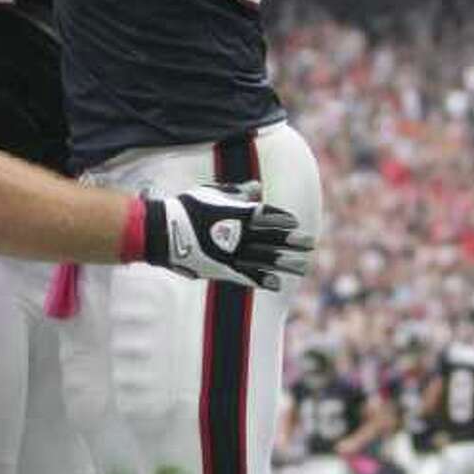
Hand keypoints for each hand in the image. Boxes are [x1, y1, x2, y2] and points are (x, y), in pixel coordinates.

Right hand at [152, 182, 313, 292]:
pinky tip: (277, 284)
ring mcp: (232, 253)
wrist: (164, 231)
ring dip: (285, 263)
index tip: (296, 224)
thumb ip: (237, 193)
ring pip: (265, 259)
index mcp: (238, 213)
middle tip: (309, 244)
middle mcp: (240, 234)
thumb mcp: (212, 193)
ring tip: (302, 267)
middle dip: (293, 241)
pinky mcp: (221, 270)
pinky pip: (246, 276)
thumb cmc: (187, 207)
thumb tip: (257, 189)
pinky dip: (262, 280)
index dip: (284, 220)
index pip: (269, 216)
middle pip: (273, 238)